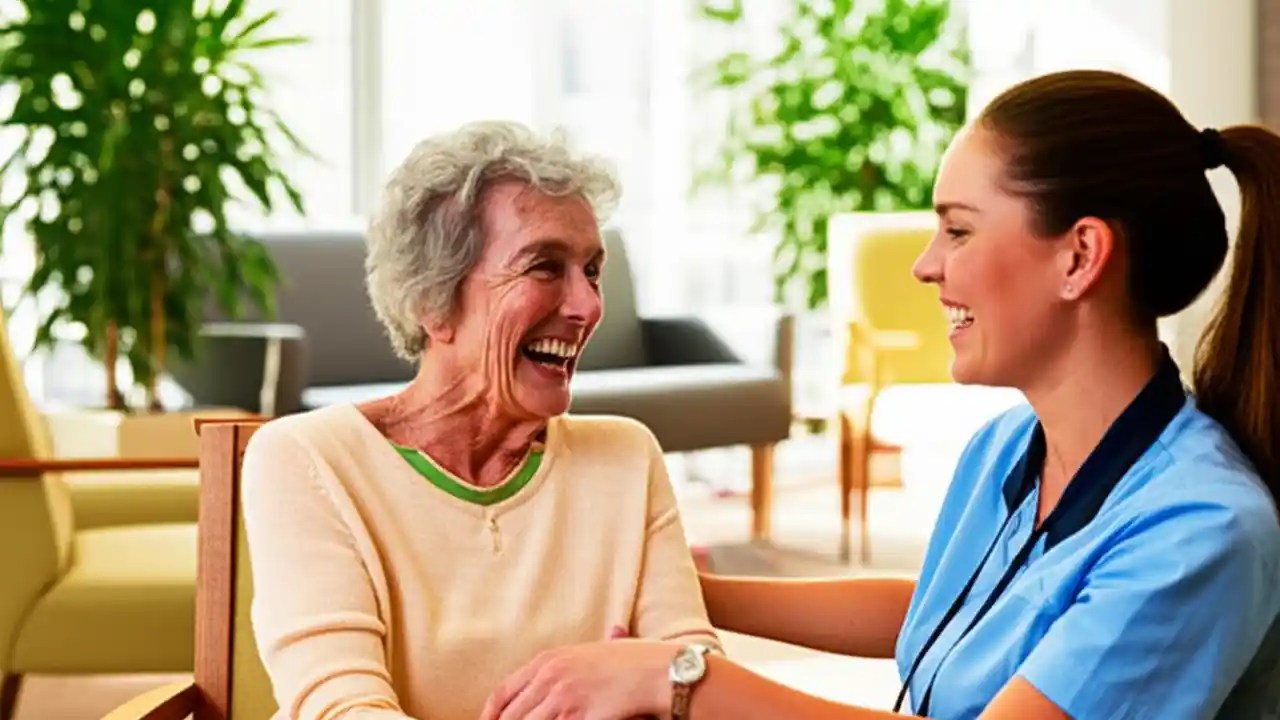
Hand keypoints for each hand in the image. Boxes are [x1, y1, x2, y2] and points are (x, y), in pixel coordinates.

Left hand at [479, 639, 675, 719]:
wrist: (659, 673)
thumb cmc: (637, 661)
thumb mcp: (606, 647)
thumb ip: (589, 651)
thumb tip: (609, 633)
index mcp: (550, 659)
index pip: (504, 691)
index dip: (491, 713)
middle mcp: (550, 675)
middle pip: (511, 714)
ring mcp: (562, 697)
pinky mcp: (576, 716)